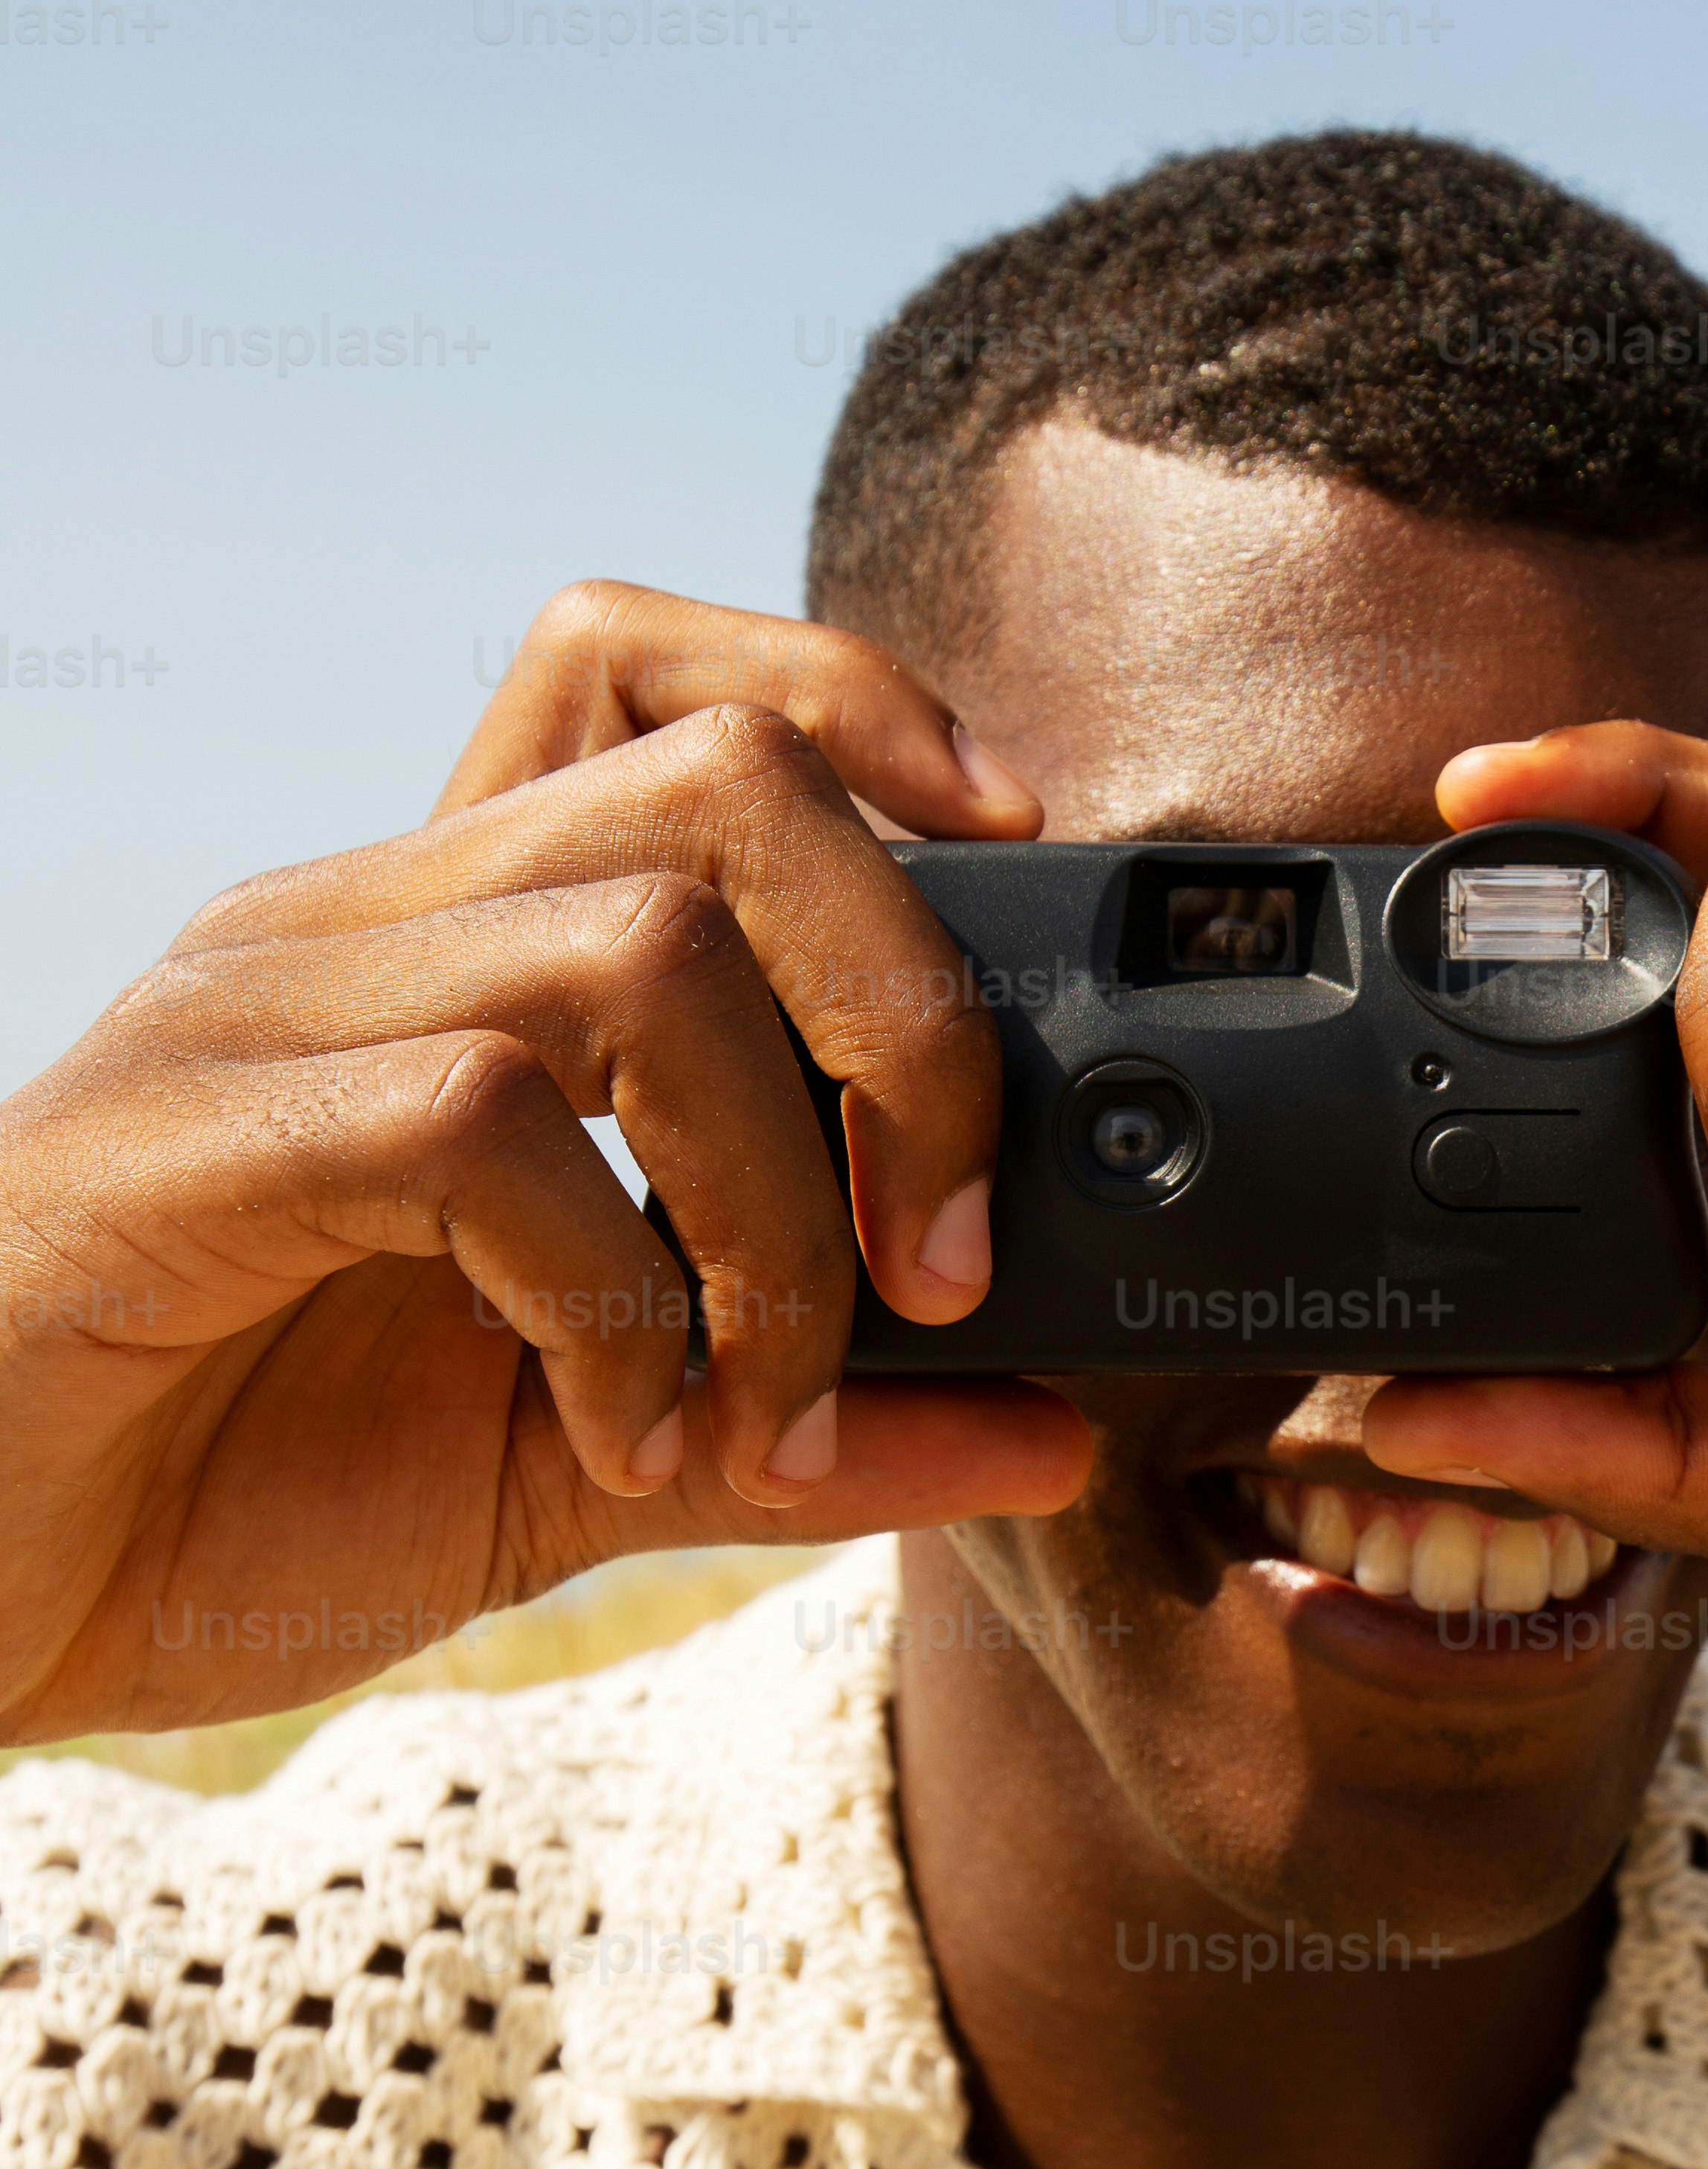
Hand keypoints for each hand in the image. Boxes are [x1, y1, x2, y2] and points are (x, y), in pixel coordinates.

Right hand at [0, 584, 1086, 1740]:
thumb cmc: (224, 1493)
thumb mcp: (581, 1460)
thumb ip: (807, 1425)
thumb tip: (1055, 1420)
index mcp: (444, 954)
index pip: (643, 676)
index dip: (857, 704)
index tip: (1007, 853)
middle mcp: (359, 930)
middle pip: (729, 787)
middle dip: (913, 1009)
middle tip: (943, 1248)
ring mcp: (265, 1013)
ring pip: (639, 948)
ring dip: (775, 1198)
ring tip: (762, 1392)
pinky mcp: (192, 1137)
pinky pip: (482, 1123)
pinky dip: (612, 1298)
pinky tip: (611, 1425)